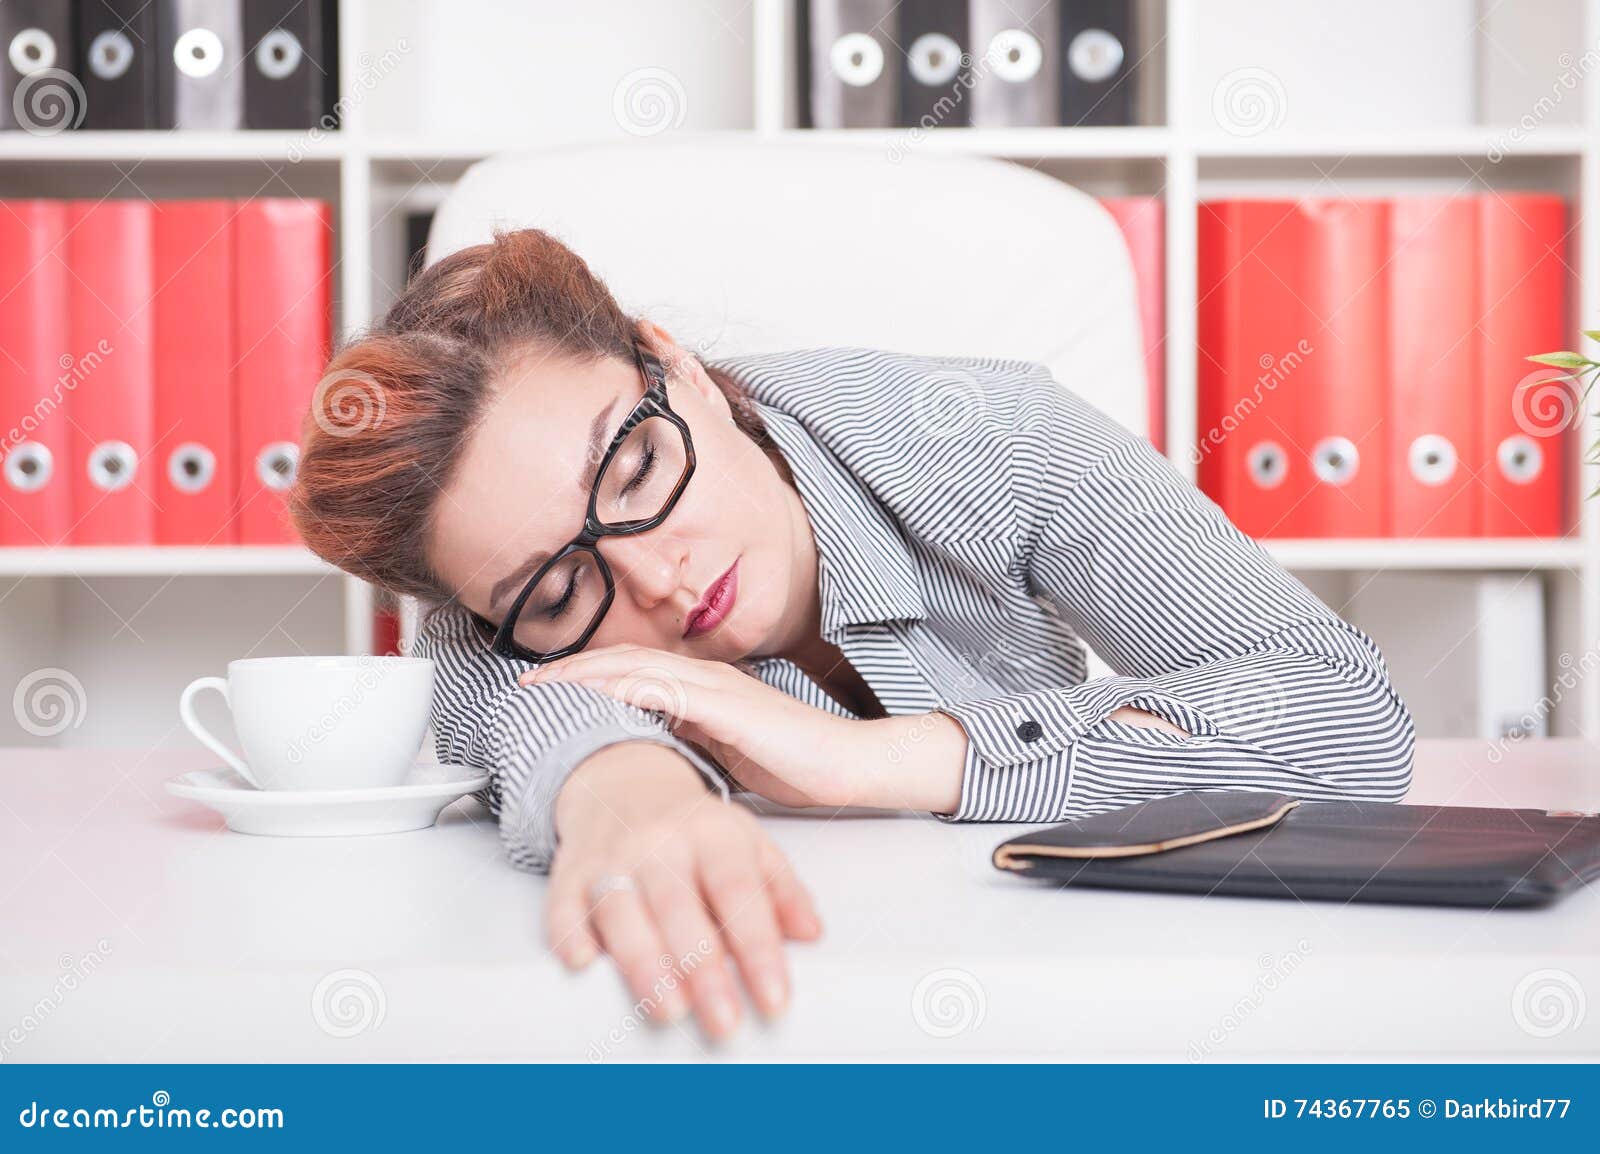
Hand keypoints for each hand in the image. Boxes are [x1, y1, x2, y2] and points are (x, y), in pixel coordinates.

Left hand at [520, 644, 887, 808]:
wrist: (845, 764)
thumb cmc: (795, 763)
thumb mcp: (727, 751)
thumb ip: (690, 739)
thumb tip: (649, 744)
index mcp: (705, 687)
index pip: (632, 671)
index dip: (585, 675)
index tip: (544, 689)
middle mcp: (706, 677)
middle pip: (623, 660)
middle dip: (570, 670)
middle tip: (524, 683)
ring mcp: (717, 687)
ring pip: (636, 667)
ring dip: (585, 674)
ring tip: (543, 686)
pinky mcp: (728, 706)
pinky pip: (665, 690)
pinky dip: (624, 689)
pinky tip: (595, 697)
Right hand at [550, 740, 821, 1041]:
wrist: (623, 782)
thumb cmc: (691, 826)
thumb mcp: (748, 843)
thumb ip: (782, 889)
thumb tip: (811, 932)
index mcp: (712, 833)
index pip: (739, 891)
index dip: (758, 947)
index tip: (774, 996)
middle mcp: (659, 842)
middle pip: (680, 907)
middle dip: (703, 969)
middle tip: (724, 1020)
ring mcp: (612, 856)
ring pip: (622, 909)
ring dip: (644, 962)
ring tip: (668, 1008)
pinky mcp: (570, 872)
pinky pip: (564, 904)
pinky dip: (570, 933)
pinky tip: (585, 962)